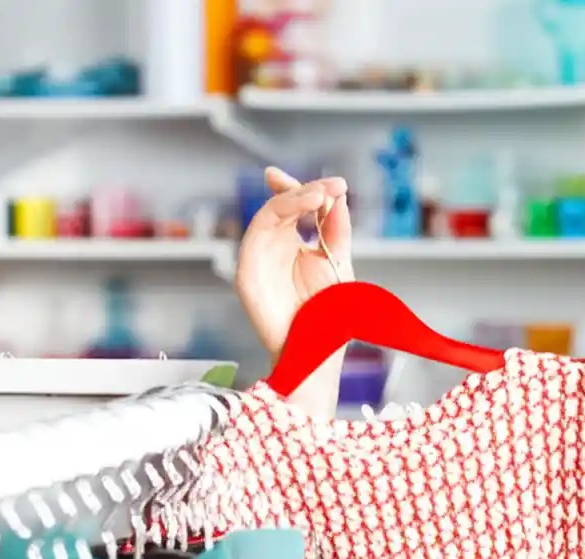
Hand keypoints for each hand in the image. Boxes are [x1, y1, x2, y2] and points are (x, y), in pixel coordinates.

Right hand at [235, 167, 352, 356]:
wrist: (316, 349)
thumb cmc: (327, 315)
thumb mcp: (337, 262)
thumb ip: (335, 229)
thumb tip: (337, 195)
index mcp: (294, 246)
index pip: (295, 208)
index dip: (308, 189)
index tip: (337, 183)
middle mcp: (273, 248)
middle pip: (280, 205)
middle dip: (302, 189)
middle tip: (328, 186)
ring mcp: (258, 257)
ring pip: (269, 214)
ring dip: (294, 198)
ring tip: (320, 195)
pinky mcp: (247, 269)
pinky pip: (257, 231)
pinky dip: (280, 214)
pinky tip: (307, 207)